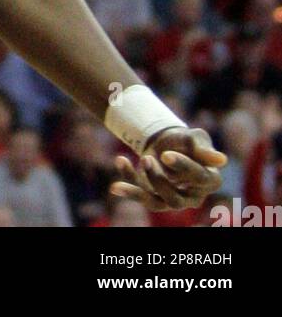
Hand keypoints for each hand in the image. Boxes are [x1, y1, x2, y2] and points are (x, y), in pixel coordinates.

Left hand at [111, 127, 226, 211]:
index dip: (182, 167)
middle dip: (158, 180)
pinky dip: (128, 190)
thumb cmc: (185, 140)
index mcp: (209, 180)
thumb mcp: (195, 137)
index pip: (199, 178)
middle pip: (175, 197)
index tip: (166, 154)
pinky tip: (116, 180)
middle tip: (146, 158)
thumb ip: (203, 148)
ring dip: (140, 186)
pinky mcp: (154, 197)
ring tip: (128, 161)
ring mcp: (173, 200)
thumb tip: (221, 160)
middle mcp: (193, 196)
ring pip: (156, 201)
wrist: (166, 142)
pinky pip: (141, 196)